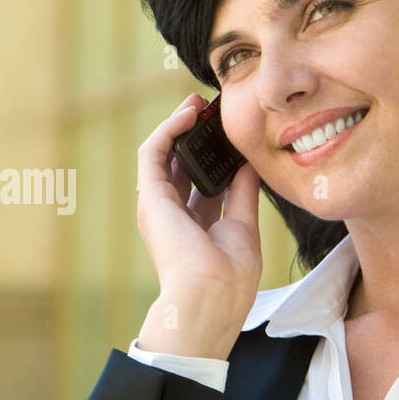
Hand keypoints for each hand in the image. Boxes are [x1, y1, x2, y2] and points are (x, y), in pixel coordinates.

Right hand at [136, 93, 262, 358]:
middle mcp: (170, 213)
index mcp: (192, 224)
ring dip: (179, 124)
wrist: (210, 296)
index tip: (231, 133)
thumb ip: (242, 193)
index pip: (199, 180)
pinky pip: (152, 152)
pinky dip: (168, 129)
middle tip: (213, 109)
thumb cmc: (229, 276)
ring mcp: (157, 205)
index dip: (213, 154)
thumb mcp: (243, 226)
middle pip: (179, 163)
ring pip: (162, 153)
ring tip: (200, 103)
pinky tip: (188, 114)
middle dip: (195, 135)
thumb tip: (248, 163)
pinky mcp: (150, 196)